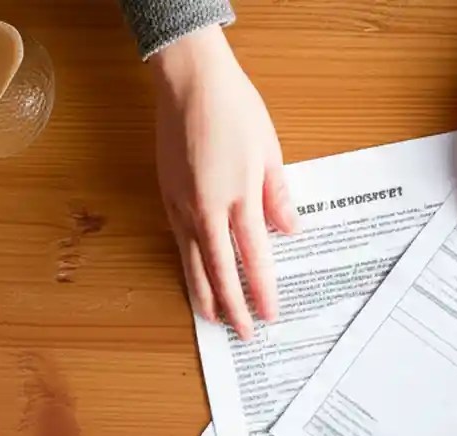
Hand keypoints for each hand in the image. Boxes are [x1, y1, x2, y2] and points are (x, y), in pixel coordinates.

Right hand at [151, 27, 297, 339]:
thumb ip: (279, 197)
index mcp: (239, 198)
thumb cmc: (234, 109)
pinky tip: (194, 278)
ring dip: (204, 294)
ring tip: (212, 318)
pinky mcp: (167, 196)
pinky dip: (188, 267)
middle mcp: (207, 209)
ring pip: (193, 262)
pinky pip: (179, 242)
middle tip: (242, 333)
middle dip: (233, 305)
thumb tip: (289, 231)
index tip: (269, 315)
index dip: (261, 291)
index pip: (254, 258)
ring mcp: (182, 204)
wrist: (189, 81)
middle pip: (220, 270)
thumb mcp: (269, 152)